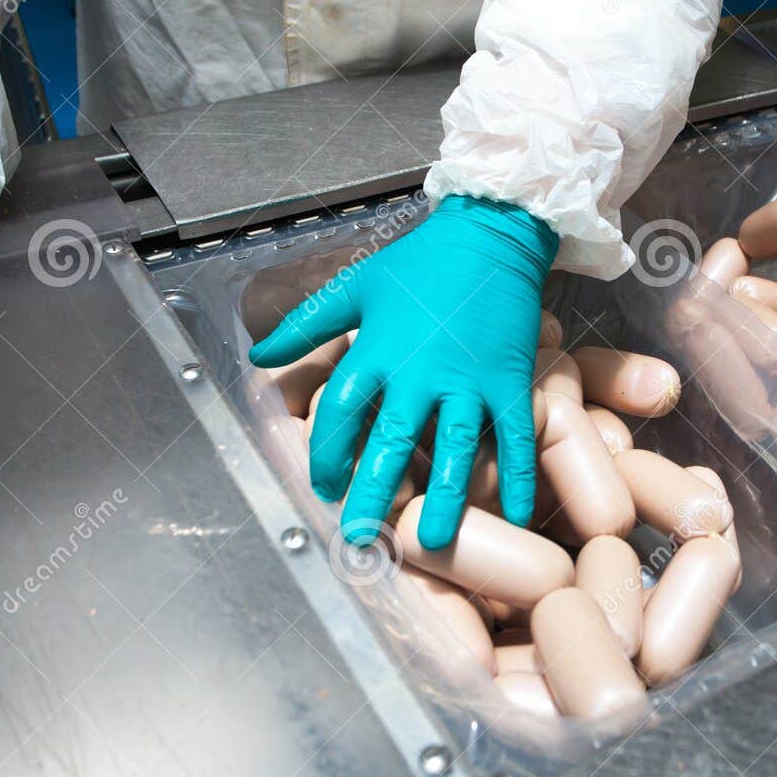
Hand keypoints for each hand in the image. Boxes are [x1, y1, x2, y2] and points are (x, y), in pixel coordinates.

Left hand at [249, 195, 557, 547]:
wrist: (492, 234)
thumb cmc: (422, 261)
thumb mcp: (356, 286)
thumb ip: (305, 324)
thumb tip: (258, 356)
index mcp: (379, 348)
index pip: (341, 410)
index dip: (327, 453)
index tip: (324, 487)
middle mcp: (422, 370)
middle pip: (391, 439)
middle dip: (373, 491)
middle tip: (362, 537)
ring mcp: (469, 378)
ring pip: (452, 446)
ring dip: (444, 496)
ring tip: (430, 541)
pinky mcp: (510, 380)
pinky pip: (514, 435)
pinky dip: (518, 475)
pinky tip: (517, 517)